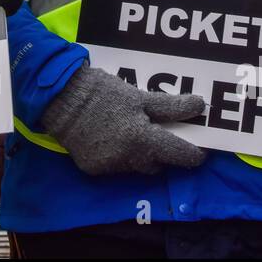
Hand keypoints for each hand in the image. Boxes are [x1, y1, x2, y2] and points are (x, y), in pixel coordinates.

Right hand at [41, 66, 207, 175]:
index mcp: (142, 139)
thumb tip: (200, 106)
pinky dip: (118, 155)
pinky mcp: (93, 169)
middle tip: (161, 134)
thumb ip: (171, 106)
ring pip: (136, 166)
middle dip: (162, 152)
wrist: (61, 98)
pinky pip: (116, 166)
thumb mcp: (139, 97)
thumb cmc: (103, 92)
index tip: (200, 149)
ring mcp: (109, 166)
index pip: (179, 155)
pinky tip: (111, 138)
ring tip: (132, 132)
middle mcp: (128, 158)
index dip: (193, 153)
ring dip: (140, 154)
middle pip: (157, 164)